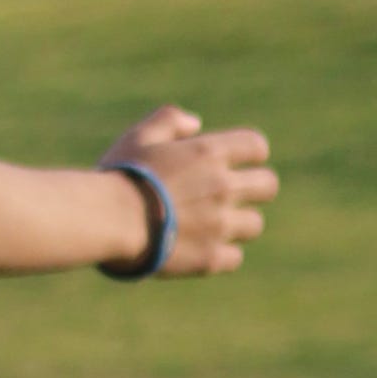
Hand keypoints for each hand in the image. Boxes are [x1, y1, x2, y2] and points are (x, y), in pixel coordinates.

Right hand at [103, 107, 279, 277]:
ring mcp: (220, 224)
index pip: (257, 146)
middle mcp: (223, 187)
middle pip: (268, 185)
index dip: (250, 153)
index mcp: (209, 153)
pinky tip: (199, 248)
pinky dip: (221, 254)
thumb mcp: (140, 136)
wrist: (108, 221)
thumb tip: (196, 123)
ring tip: (211, 225)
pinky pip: (234, 257)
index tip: (236, 161)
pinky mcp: (211, 258)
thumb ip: (169, 120)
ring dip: (238, 223)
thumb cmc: (120, 176)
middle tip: (230, 195)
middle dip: (254, 188)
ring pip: (254, 224)